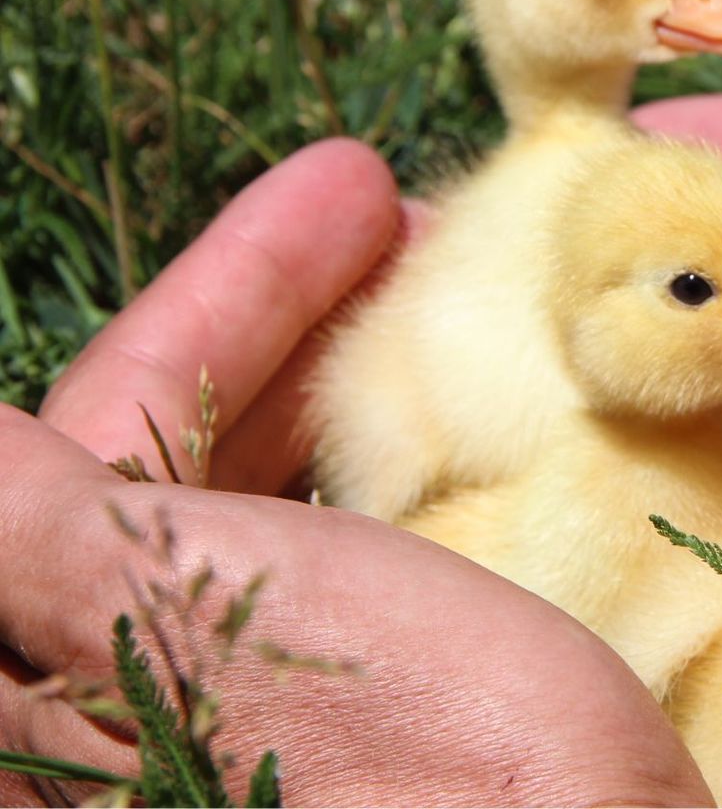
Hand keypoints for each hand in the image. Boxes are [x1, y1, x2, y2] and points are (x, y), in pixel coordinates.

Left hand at [2, 140, 710, 805]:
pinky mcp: (347, 751)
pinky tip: (462, 422)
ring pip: (264, 512)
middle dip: (282, 325)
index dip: (213, 301)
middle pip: (167, 470)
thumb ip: (14, 506)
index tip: (341, 185)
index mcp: (48, 693)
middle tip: (398, 206)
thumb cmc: (394, 768)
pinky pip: (347, 573)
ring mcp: (242, 738)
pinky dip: (395, 474)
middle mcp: (125, 722)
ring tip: (448, 291)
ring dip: (344, 386)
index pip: (82, 446)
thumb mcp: (167, 602)